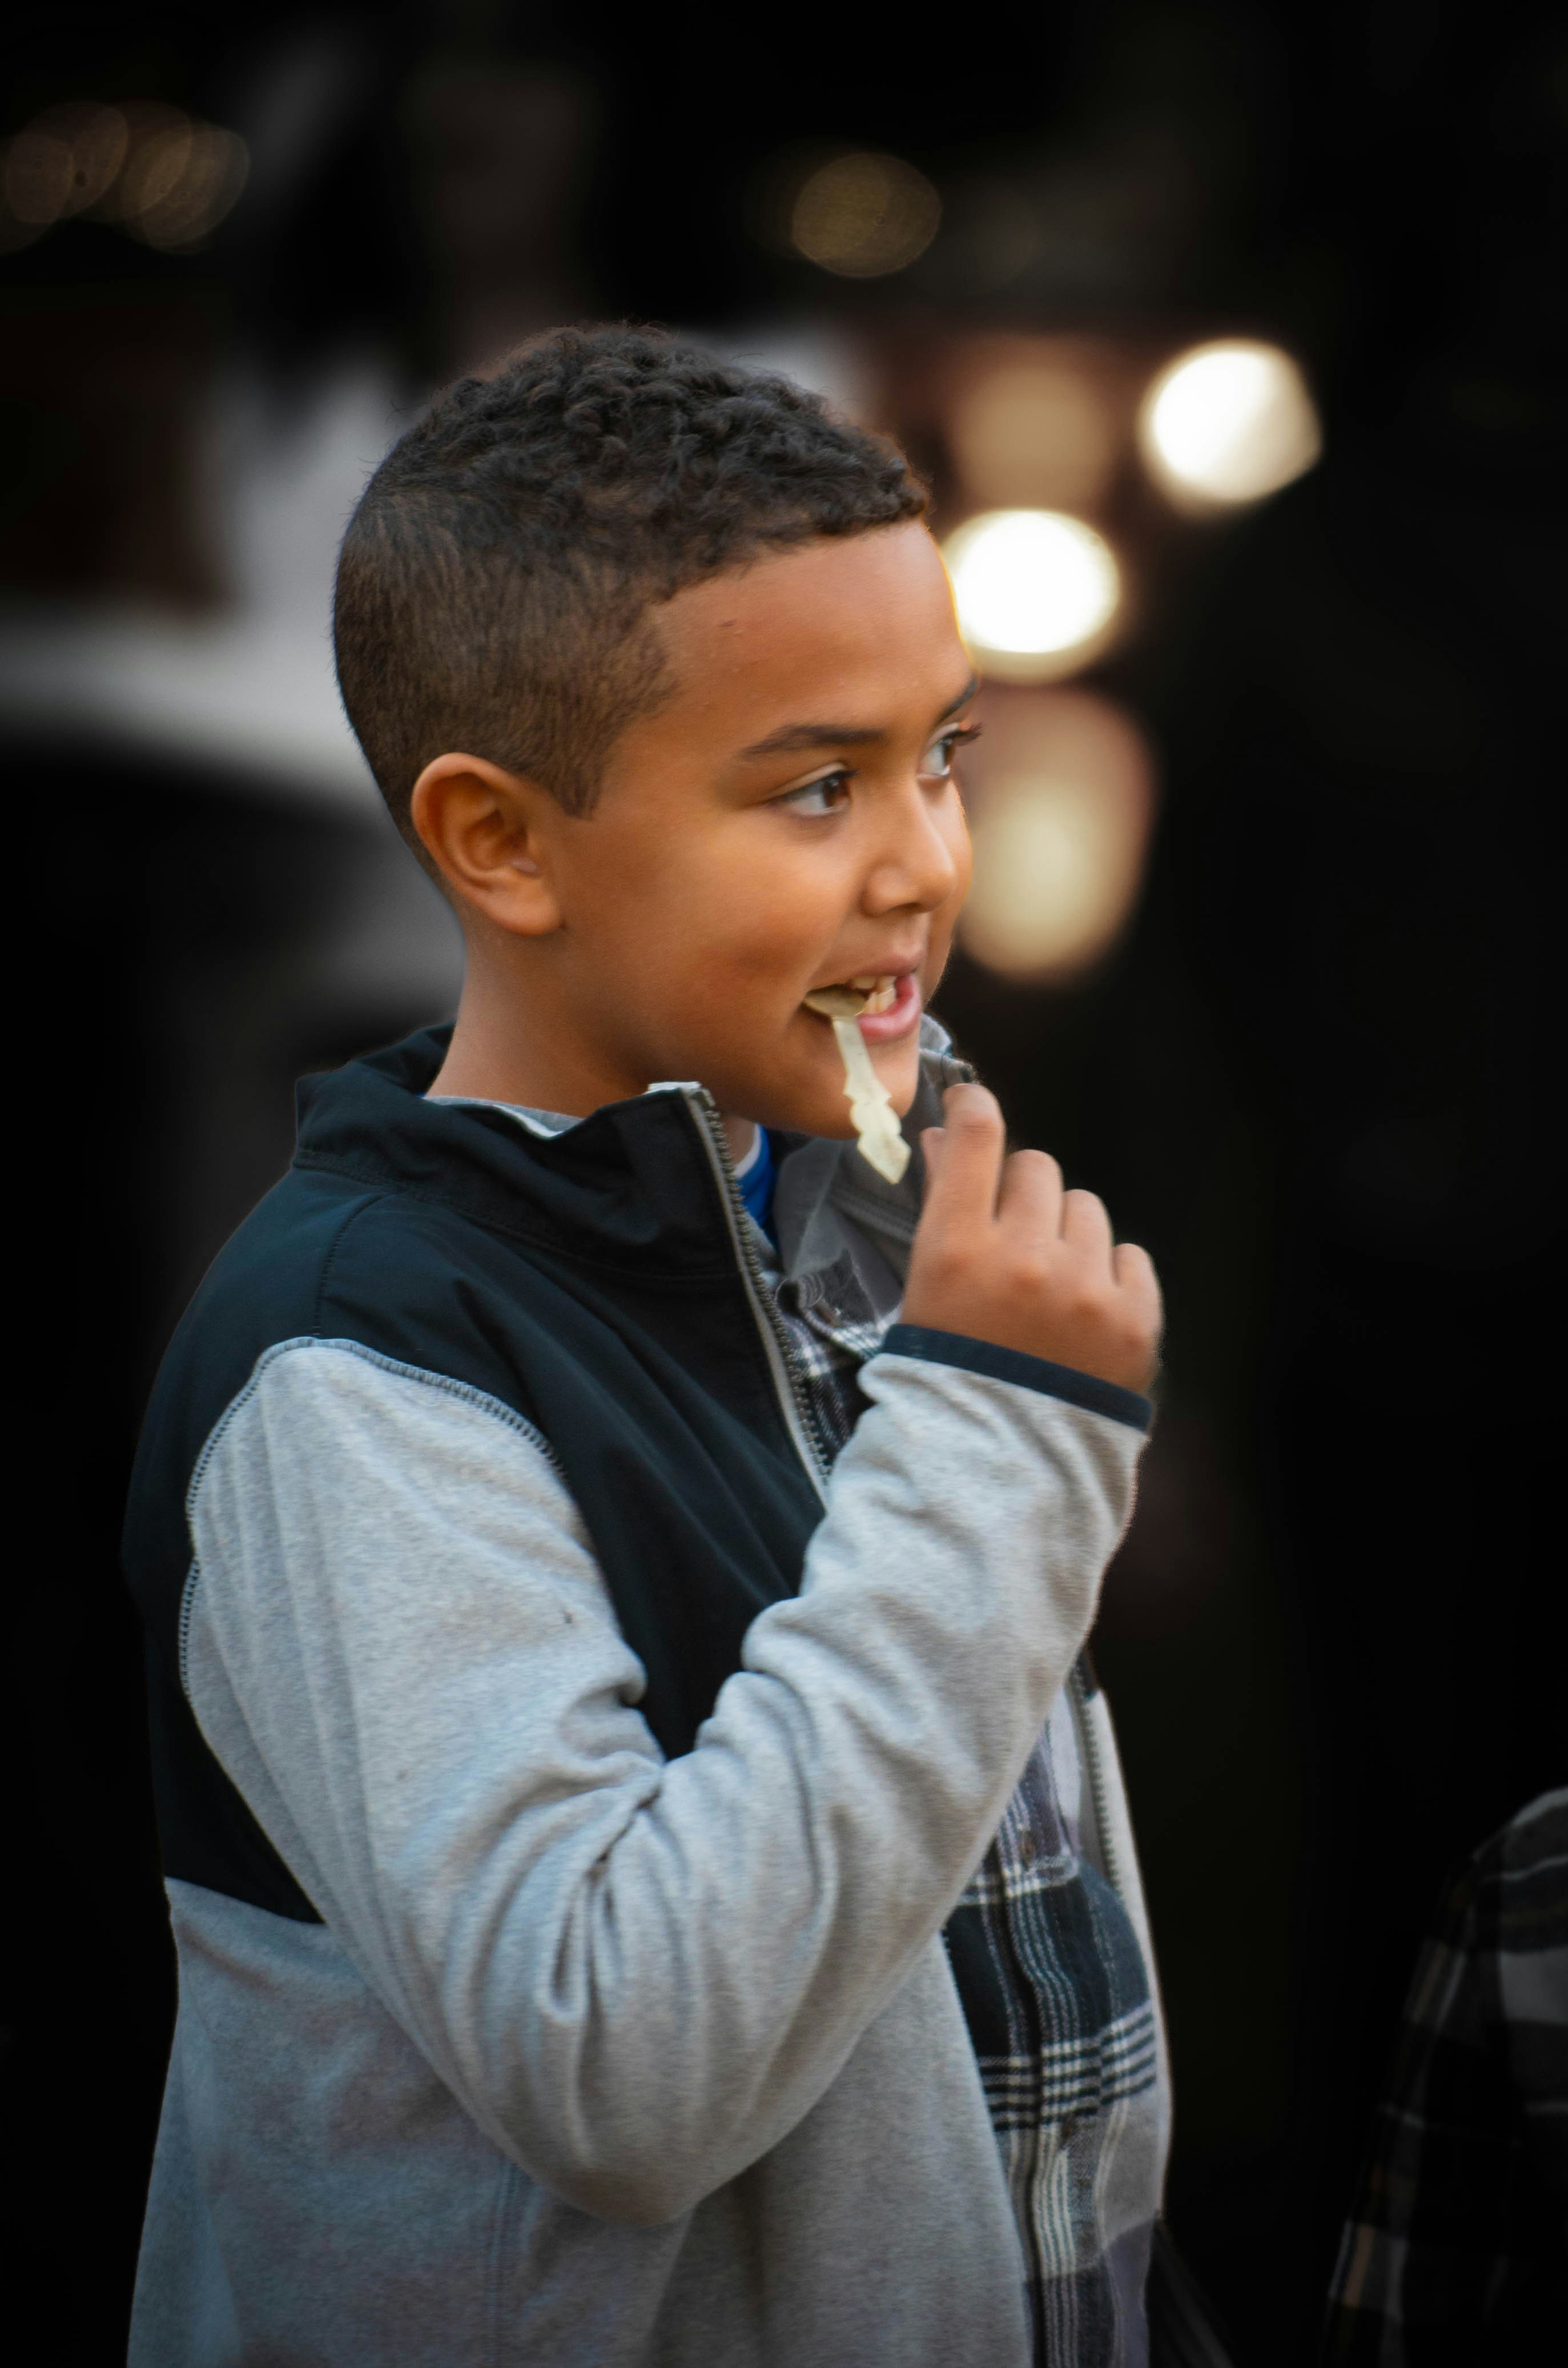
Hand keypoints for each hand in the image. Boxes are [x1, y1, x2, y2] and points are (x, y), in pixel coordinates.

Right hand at [901, 1085, 1161, 1392]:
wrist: (1000, 1467)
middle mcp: (1026, 1261)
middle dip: (1021, 1195)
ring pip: (1086, 1208)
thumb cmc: (949, 1373)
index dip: (975, 1109)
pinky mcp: (1136, 1321)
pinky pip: (1130, 1256)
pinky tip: (1084, 1314)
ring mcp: (1086, 1291)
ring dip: (1067, 1234)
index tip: (974, 1106)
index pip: (978, 1140)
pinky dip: (1108, 1276)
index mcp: (958, 1253)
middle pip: (1036, 1169)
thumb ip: (941, 1208)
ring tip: (1050, 1288)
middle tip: (1011, 1240)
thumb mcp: (924, 1290)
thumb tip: (945, 1133)